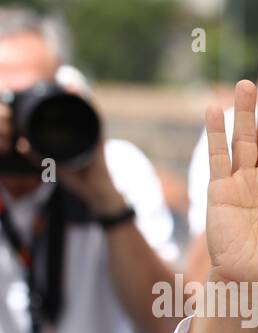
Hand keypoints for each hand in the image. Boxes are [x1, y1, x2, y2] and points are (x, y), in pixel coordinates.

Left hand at [0, 83, 122, 214]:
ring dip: (79, 94)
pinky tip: (80, 95)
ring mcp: (93, 135)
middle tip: (63, 78)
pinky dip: (88, 105)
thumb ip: (38, 156)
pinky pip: (94, 119)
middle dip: (71, 91)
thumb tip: (21, 145)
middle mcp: (85, 133)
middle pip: (78, 107)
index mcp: (74, 137)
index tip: (54, 86)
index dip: (61, 100)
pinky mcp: (98, 140)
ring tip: (69, 81)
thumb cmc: (79, 180)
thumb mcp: (54, 166)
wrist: (97, 193)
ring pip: (86, 109)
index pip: (67, 114)